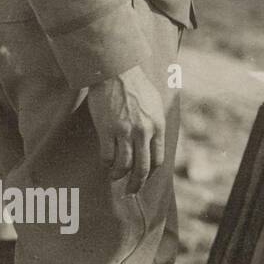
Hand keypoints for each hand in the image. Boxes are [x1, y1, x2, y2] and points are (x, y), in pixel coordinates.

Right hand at [87, 66, 165, 193]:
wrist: (116, 72)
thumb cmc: (136, 87)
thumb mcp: (155, 105)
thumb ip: (156, 124)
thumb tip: (155, 142)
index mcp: (158, 126)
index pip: (157, 159)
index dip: (150, 172)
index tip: (144, 177)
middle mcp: (144, 131)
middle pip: (142, 168)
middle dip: (136, 183)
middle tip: (130, 191)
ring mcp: (125, 132)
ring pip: (124, 165)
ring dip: (118, 176)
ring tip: (114, 178)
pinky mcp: (107, 130)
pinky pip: (107, 156)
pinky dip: (106, 163)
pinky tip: (105, 163)